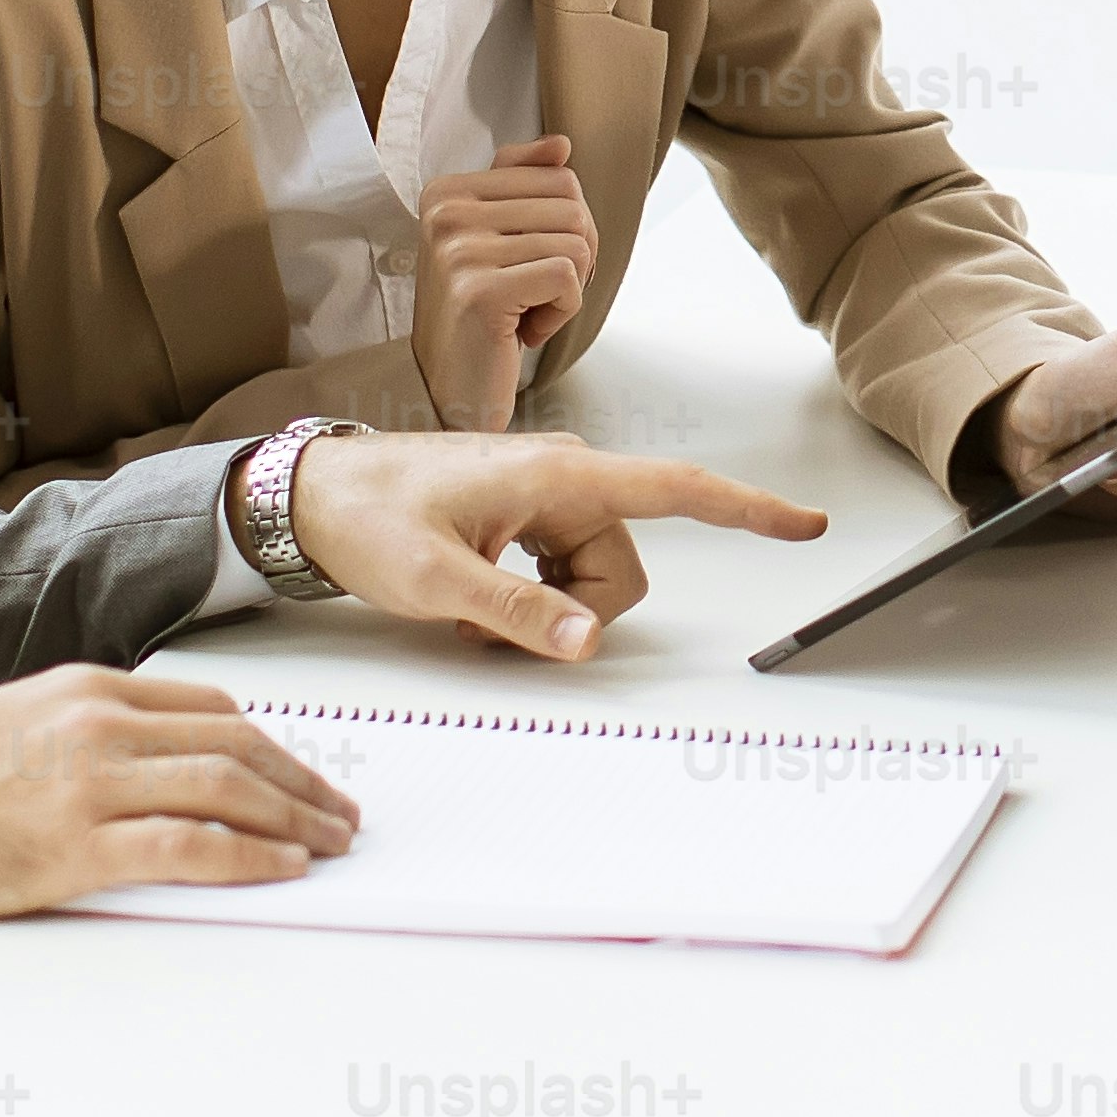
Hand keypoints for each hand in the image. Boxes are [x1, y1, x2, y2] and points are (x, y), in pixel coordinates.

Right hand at [0, 666, 359, 920]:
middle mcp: (97, 724)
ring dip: (293, 819)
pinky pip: (187, 847)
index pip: (209, 710)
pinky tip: (281, 868)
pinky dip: (248, 857)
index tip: (303, 775)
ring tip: (330, 843)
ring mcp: (87, 784)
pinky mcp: (73, 846)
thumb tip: (167, 765)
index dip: (272, 746)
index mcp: (86, 688)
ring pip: (225, 789)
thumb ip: (92, 731)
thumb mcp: (20, 722)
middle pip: (235, 746)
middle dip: (302, 782)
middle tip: (341, 813)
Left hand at [278, 428, 824, 656]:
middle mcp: (563, 476)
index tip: (805, 523)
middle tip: (487, 624)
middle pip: (622, 566)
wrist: (311, 493)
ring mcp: (546, 494)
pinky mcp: (526, 511)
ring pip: (592, 576)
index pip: (677, 489)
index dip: (748, 509)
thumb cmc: (366, 517)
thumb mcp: (434, 579)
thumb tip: (587, 641)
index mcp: (557, 475)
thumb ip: (515, 613)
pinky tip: (474, 600)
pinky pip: (562, 569)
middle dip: (575, 613)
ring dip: (545, 609)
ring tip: (469, 609)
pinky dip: (529, 597)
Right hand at [411, 145, 597, 426]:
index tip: (526, 265)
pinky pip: (568, 278)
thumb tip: (561, 143)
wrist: (449, 391)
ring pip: (577, 243)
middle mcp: (446, 213)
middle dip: (573, 257)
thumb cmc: (480, 316)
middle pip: (573, 206)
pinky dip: (562, 313)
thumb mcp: (495, 241)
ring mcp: (459, 251)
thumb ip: (522, 185)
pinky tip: (525, 332)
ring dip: (566, 290)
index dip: (566, 227)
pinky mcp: (481, 291)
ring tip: (523, 313)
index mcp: (446, 191)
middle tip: (532, 294)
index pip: (558, 176)